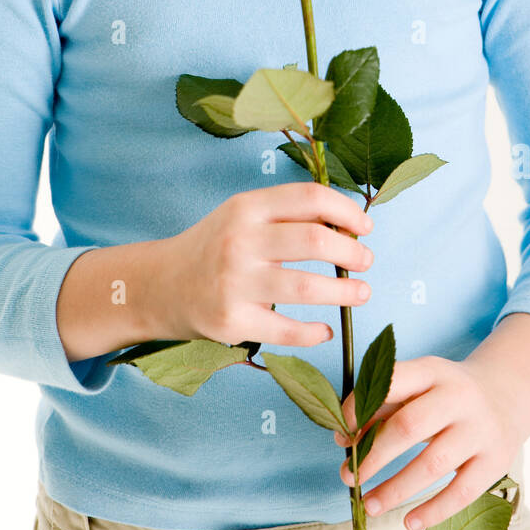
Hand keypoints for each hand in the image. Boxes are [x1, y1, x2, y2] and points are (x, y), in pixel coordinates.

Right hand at [158, 181, 374, 348]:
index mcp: (247, 207)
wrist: (162, 285)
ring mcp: (235, 283)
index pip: (309, 197)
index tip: (365, 227)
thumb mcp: (243, 216)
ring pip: (308, 288)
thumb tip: (347, 224)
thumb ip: (287, 214)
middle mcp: (240, 241)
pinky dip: (315, 333)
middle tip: (366, 261)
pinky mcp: (232, 321)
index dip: (346, 210)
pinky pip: (287, 331)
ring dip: (345, 292)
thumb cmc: (215, 246)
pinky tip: (326, 330)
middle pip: (315, 240)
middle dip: (352, 253)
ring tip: (362, 293)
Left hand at [333, 353, 529, 529]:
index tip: (342, 434)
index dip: (360, 408)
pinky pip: (462, 492)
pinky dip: (433, 511)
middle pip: (409, 426)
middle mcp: (459, 396)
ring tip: (370, 504)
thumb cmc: (446, 394)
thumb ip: (383, 405)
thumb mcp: (419, 384)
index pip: (392, 383)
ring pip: (433, 464)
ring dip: (396, 489)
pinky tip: (409, 521)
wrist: (507, 394)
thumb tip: (344, 437)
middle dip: (373, 456)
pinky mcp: (496, 460)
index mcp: (433, 371)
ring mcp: (480, 429)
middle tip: (348, 476)